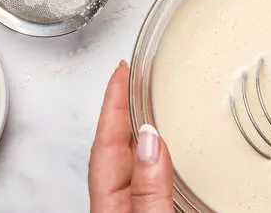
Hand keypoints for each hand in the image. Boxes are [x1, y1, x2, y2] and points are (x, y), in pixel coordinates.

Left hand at [89, 61, 173, 212]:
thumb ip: (150, 188)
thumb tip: (150, 140)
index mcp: (110, 206)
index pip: (107, 143)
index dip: (114, 103)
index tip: (121, 71)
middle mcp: (117, 207)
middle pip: (115, 148)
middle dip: (123, 108)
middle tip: (134, 76)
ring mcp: (132, 212)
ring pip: (133, 163)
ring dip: (140, 130)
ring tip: (149, 103)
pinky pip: (149, 179)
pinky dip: (156, 157)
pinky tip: (163, 152)